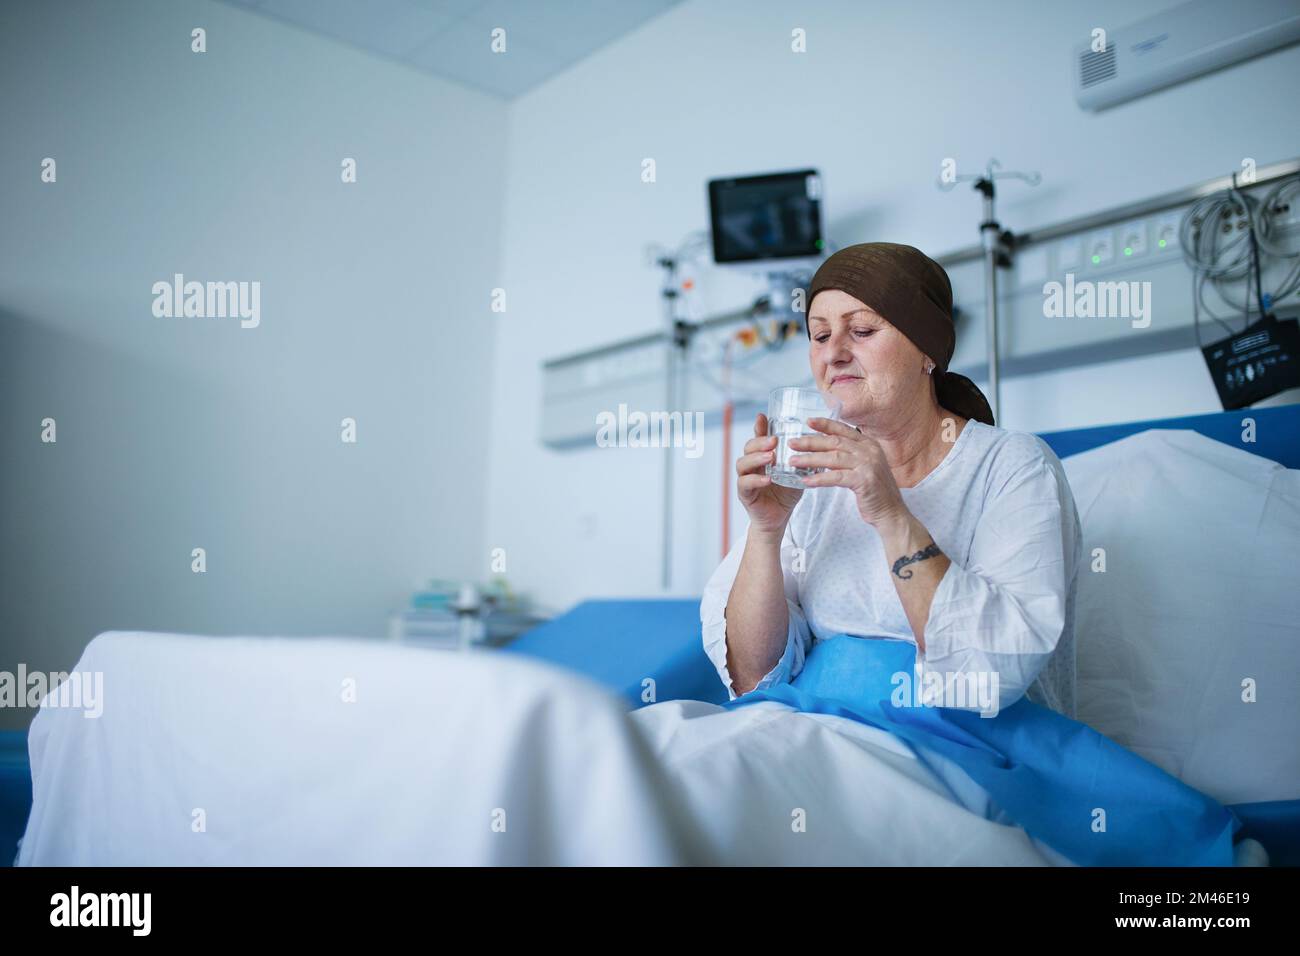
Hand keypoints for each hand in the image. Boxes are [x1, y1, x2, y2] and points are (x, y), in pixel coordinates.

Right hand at [736, 412, 802, 536]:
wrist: (779, 518)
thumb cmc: (786, 493)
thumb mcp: (795, 471)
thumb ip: (801, 457)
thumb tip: (819, 440)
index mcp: (762, 457)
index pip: (758, 438)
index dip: (759, 427)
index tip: (763, 417)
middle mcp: (751, 465)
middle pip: (748, 448)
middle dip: (759, 442)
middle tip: (774, 440)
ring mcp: (745, 479)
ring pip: (743, 463)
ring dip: (756, 458)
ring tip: (770, 457)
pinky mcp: (745, 494)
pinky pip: (745, 484)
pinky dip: (756, 480)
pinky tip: (767, 479)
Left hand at [789, 417, 908, 529]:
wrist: (891, 513)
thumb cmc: (874, 492)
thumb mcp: (864, 467)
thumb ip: (850, 456)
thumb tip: (826, 448)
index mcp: (869, 444)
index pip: (843, 430)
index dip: (825, 424)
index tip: (808, 421)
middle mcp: (870, 451)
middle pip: (835, 442)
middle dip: (811, 441)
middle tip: (792, 443)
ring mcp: (868, 465)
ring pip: (833, 458)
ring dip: (810, 459)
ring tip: (793, 461)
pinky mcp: (864, 481)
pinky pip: (836, 477)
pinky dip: (819, 479)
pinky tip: (806, 481)